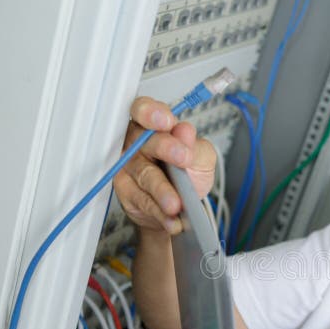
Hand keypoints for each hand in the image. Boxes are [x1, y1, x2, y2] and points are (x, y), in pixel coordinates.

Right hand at [113, 96, 216, 234]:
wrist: (181, 208)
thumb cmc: (188, 173)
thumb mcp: (202, 158)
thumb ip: (196, 146)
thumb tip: (185, 132)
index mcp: (155, 126)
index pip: (143, 110)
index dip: (151, 113)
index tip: (167, 122)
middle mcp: (137, 143)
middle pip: (143, 141)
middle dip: (165, 149)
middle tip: (183, 159)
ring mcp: (129, 168)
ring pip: (143, 175)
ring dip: (162, 190)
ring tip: (177, 203)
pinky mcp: (127, 192)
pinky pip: (142, 201)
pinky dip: (160, 212)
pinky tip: (172, 218)